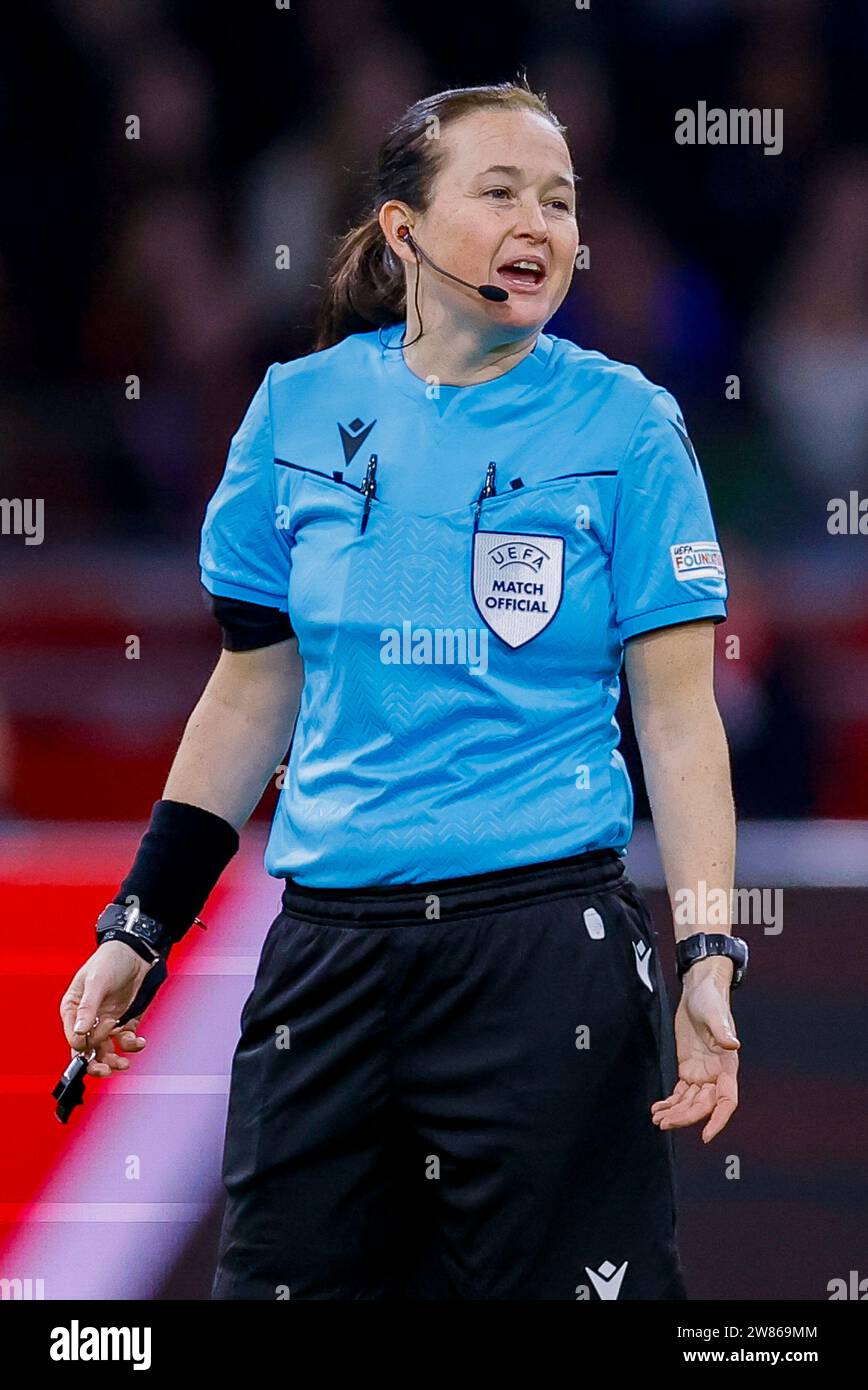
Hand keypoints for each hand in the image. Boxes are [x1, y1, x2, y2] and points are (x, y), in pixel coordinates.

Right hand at [59, 941, 152, 1077]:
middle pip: (88, 1050)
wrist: (137, 951)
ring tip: (124, 1063)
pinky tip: (138, 1042)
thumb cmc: (110, 960)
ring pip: (106, 1051)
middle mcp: (89, 1020)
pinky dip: (132, 1045)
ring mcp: (107, 1022)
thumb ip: (88, 1007)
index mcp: (73, 1009)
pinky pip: (126, 1041)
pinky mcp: (126, 1022)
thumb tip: (78, 1033)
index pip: (72, 1037)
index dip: (81, 1045)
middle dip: (95, 1064)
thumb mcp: (96, 981)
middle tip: (106, 1070)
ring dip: (114, 1060)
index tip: (91, 1044)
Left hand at [651, 958, 739, 1142]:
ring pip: (690, 1102)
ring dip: (676, 1113)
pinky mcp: (688, 1068)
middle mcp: (716, 1074)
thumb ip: (722, 1030)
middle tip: (663, 1124)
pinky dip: (670, 1103)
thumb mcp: (714, 1013)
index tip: (706, 1136)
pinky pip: (681, 1093)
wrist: (698, 990)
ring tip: (657, 1121)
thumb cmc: (710, 1000)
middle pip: (703, 1105)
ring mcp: (702, 1073)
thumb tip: (734, 1044)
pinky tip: (658, 1109)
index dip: (718, 1119)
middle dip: (685, 1117)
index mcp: (727, 1064)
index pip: (727, 1100)